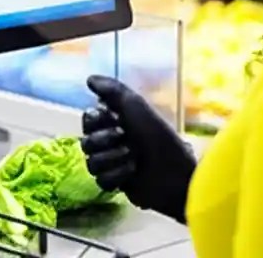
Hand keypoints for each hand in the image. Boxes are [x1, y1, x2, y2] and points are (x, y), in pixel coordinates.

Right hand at [81, 76, 194, 223]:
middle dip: (105, 141)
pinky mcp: (117, 184)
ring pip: (92, 163)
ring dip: (112, 159)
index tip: (112, 119)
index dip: (95, 121)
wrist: (176, 173)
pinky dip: (117, 176)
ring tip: (133, 158)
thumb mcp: (136, 106)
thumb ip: (112, 90)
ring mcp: (113, 164)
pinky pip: (101, 180)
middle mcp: (112, 142)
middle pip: (86, 142)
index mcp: (116, 122)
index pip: (88, 119)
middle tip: (124, 138)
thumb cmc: (159, 137)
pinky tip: (132, 173)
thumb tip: (89, 78)